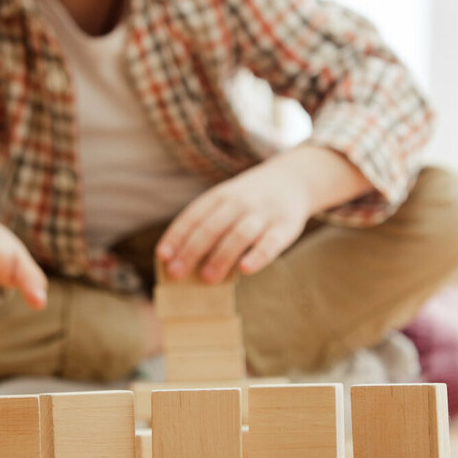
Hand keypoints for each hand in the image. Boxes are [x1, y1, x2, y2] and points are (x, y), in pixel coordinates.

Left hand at [155, 146, 372, 283]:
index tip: (163, 256)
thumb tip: (182, 260)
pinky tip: (245, 269)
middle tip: (177, 273)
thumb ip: (207, 224)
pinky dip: (257, 256)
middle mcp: (239, 202)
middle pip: (211, 227)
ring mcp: (262, 213)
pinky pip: (270, 243)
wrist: (294, 179)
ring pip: (238, 235)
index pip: (193, 216)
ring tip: (207, 278)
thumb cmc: (249, 200)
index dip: (177, 236)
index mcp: (219, 197)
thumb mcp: (226, 201)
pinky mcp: (285, 226)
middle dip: (191, 250)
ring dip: (220, 256)